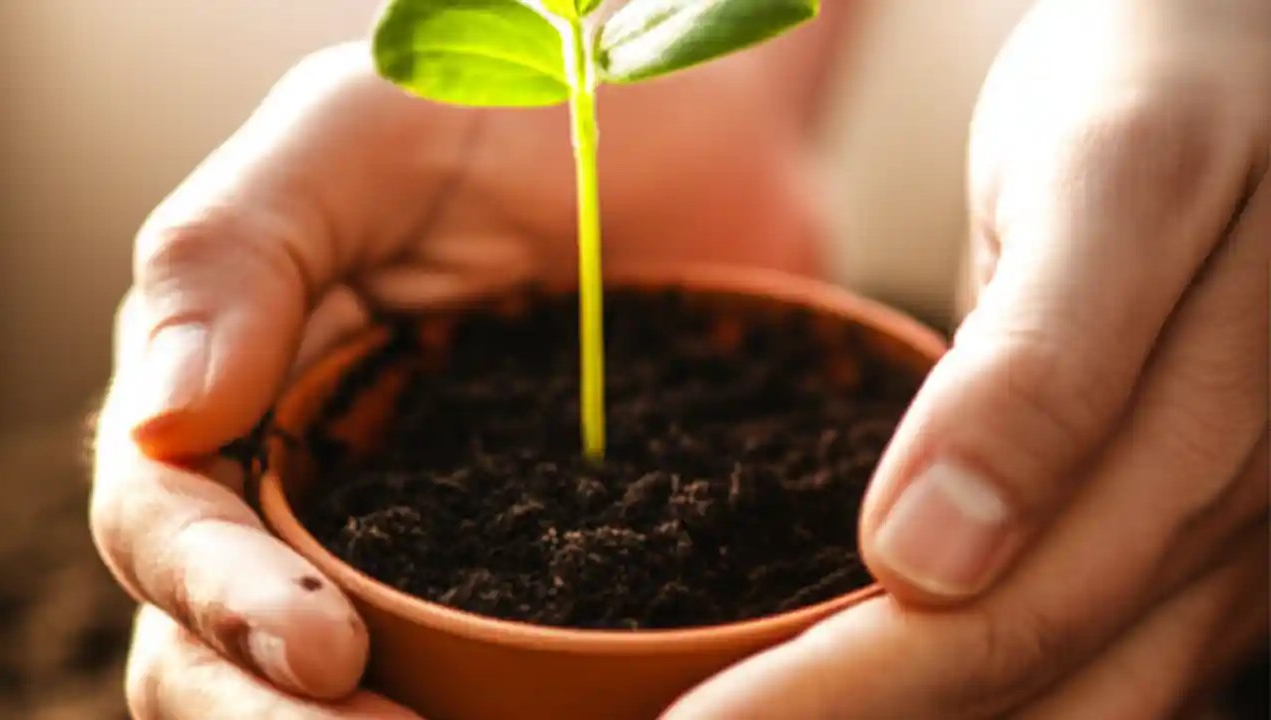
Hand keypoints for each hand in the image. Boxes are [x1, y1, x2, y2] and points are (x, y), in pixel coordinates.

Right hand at [89, 25, 842, 717]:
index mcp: (233, 373)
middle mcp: (306, 469)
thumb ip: (240, 249)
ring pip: (325, 681)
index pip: (171, 518)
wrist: (691, 133)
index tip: (318, 648)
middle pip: (220, 636)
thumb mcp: (367, 130)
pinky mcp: (527, 556)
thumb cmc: (520, 99)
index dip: (219, 598)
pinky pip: (476, 662)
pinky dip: (482, 714)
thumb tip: (167, 420)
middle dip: (265, 711)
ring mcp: (418, 526)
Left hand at [668, 0, 1268, 716]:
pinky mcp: (1207, 534)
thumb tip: (931, 561)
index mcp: (1217, 430)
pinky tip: (889, 695)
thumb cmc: (1170, 91)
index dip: (842, 694)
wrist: (1258, 60)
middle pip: (1032, 679)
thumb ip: (1038, 368)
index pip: (1004, 617)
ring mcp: (1234, 539)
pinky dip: (995, 699)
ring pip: (1080, 698)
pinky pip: (1107, 654)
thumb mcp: (1108, 181)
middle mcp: (1242, 514)